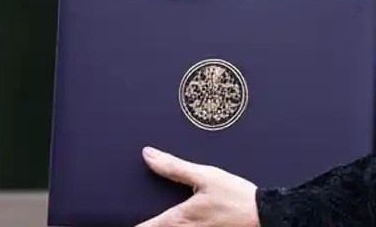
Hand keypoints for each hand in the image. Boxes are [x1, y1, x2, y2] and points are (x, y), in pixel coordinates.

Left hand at [136, 146, 259, 226]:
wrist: (263, 214)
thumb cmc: (236, 196)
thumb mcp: (206, 176)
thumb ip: (174, 167)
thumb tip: (148, 155)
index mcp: (176, 219)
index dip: (131, 225)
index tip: (112, 220)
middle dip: (143, 224)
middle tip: (131, 217)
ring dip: (159, 224)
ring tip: (152, 217)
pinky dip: (174, 226)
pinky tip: (177, 219)